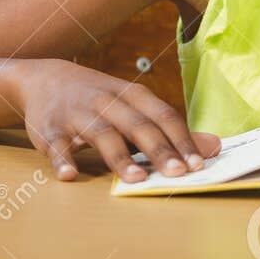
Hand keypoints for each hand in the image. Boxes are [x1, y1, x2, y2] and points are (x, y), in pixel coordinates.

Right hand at [10, 59, 220, 181]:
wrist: (46, 79)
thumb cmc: (102, 100)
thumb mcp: (137, 107)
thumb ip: (171, 130)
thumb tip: (214, 147)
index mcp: (135, 96)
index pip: (165, 117)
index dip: (182, 140)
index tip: (199, 164)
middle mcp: (109, 102)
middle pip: (139, 126)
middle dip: (159, 150)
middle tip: (177, 173)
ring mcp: (78, 114)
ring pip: (103, 135)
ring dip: (119, 157)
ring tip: (136, 180)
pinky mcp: (49, 128)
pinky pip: (57, 144)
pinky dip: (62, 159)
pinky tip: (70, 175)